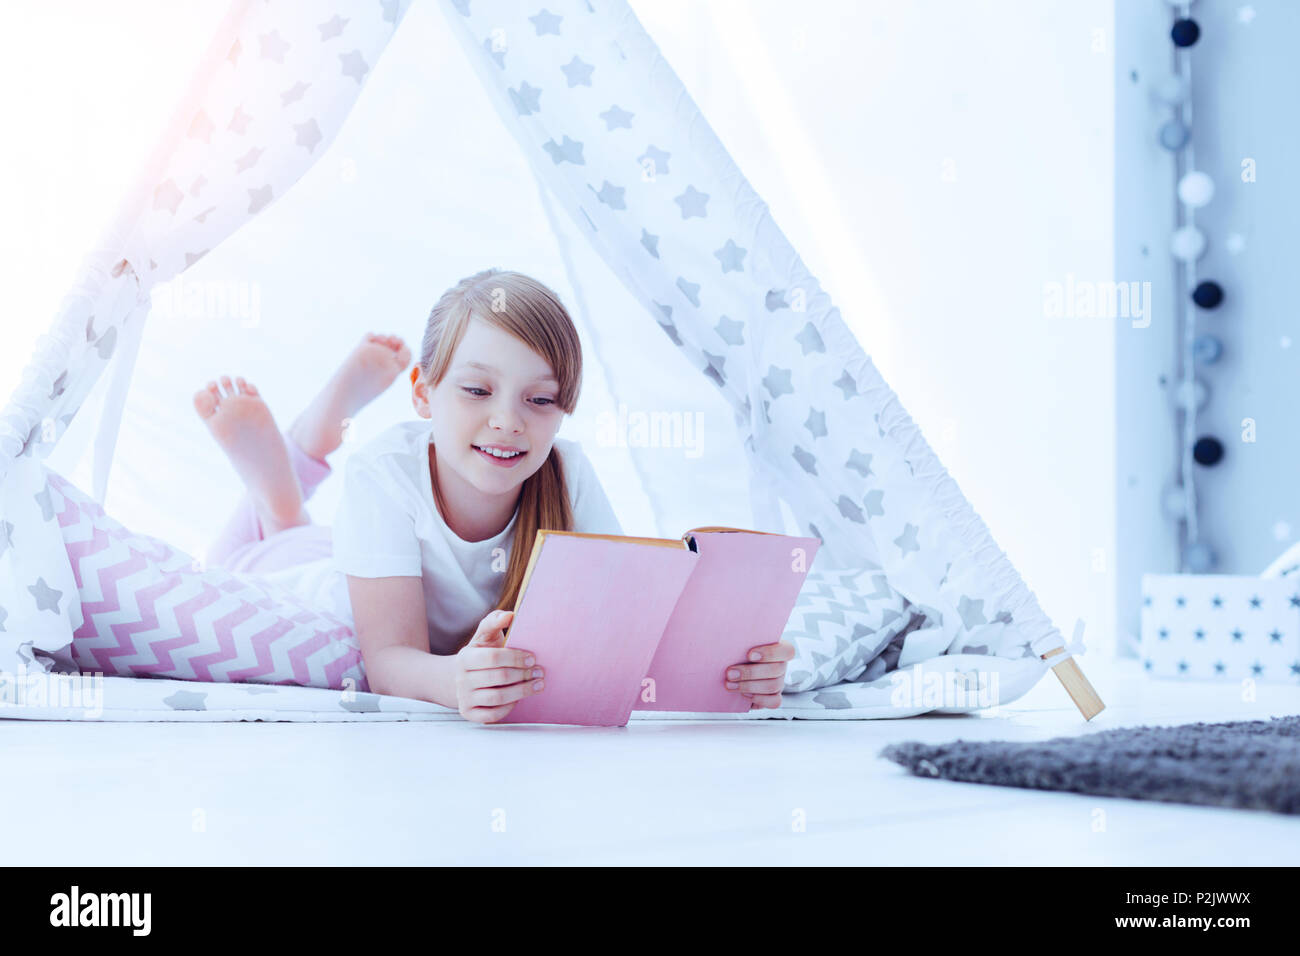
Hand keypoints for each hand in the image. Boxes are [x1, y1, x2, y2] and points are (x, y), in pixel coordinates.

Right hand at [454, 609, 544, 723]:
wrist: (458, 678)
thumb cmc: (480, 654)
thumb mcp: (483, 636)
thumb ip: (494, 622)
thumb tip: (510, 615)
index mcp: (465, 658)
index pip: (492, 657)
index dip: (515, 657)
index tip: (533, 657)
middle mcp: (461, 679)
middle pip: (498, 677)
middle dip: (523, 674)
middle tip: (540, 672)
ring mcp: (464, 698)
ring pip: (497, 697)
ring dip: (522, 691)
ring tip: (538, 685)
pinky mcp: (469, 713)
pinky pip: (492, 715)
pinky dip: (508, 708)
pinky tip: (520, 699)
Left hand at [724, 639, 793, 709]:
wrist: (736, 667)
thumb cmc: (740, 651)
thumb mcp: (742, 643)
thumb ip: (742, 641)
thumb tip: (730, 643)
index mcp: (780, 649)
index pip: (786, 651)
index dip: (770, 653)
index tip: (749, 655)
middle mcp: (782, 666)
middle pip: (776, 670)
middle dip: (750, 672)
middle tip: (730, 673)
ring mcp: (780, 682)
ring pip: (773, 686)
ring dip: (749, 686)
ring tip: (730, 684)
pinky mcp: (774, 697)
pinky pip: (774, 702)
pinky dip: (759, 699)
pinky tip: (743, 695)